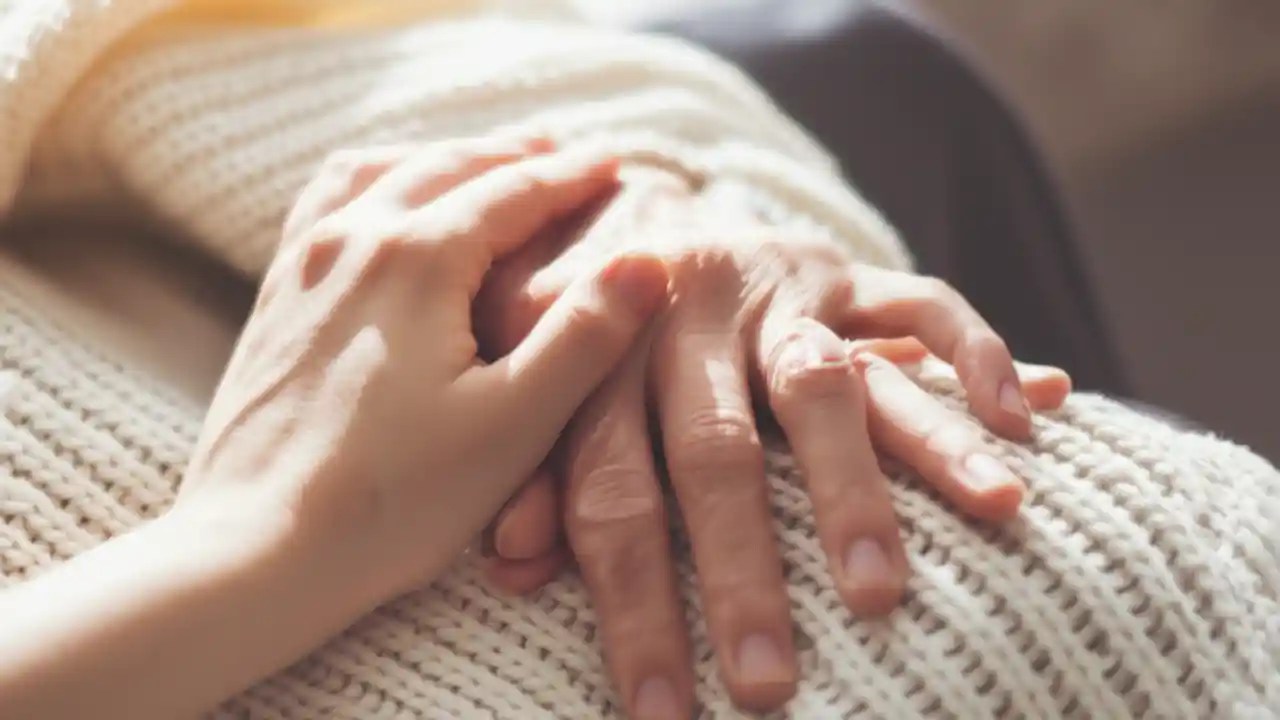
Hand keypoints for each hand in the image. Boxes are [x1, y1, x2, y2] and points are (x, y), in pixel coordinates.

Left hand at [182, 137, 667, 604]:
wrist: (254, 553)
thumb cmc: (392, 503)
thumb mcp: (514, 425)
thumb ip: (584, 337)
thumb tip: (646, 260)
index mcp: (420, 258)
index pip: (517, 191)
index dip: (574, 176)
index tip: (616, 163)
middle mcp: (355, 239)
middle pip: (450, 166)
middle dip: (514, 157)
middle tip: (563, 155)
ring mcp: (306, 264)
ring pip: (384, 172)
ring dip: (444, 159)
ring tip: (485, 166)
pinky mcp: (276, 298)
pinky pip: (329, 203)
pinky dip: (376, 181)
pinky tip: (387, 204)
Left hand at [472, 169, 1070, 716]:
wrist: (630, 195)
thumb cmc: (576, 318)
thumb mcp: (531, 383)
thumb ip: (532, 465)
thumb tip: (510, 567)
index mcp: (602, 363)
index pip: (612, 497)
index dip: (633, 607)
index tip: (662, 708)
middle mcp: (687, 323)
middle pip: (719, 454)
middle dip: (746, 573)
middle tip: (770, 682)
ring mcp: (771, 292)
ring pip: (831, 384)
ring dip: (885, 474)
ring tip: (935, 559)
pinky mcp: (839, 269)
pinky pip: (919, 300)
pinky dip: (976, 352)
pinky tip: (1033, 417)